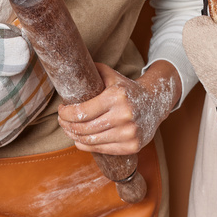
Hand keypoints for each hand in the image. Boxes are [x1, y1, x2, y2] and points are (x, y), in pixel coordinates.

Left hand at [58, 61, 180, 155]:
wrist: (155, 103)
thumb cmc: (127, 89)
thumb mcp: (111, 75)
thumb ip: (93, 71)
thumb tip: (71, 66)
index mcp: (116, 96)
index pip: (81, 112)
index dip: (66, 114)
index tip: (61, 110)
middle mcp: (124, 116)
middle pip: (84, 128)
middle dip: (66, 125)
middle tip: (61, 120)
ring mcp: (129, 133)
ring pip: (90, 141)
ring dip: (74, 136)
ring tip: (69, 129)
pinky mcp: (132, 147)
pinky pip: (101, 150)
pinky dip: (86, 145)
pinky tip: (80, 138)